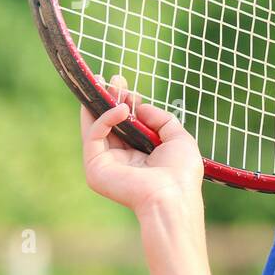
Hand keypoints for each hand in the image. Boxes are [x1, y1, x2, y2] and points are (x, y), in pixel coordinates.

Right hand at [80, 75, 203, 216]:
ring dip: (101, 103)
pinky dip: (105, 118)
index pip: (126, 127)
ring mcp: (105, 164)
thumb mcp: (179, 138)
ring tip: (108, 83)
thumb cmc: (181, 173)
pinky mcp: (95, 168)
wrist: (172, 196)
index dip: (126, 106)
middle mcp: (120, 160)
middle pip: (109, 124)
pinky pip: (94, 135)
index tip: (129, 88)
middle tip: (113, 79)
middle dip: (109, 100)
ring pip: (96, 126)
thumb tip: (140, 107)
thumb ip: (161, 119)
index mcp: (139, 156)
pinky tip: (121, 109)